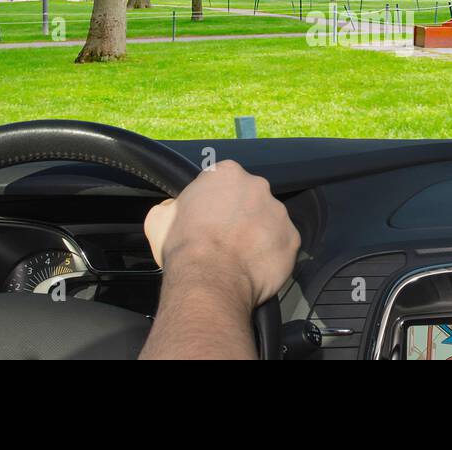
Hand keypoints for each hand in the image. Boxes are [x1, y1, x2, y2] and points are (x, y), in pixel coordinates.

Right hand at [144, 160, 298, 309]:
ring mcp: (278, 212)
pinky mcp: (292, 238)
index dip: (216, 201)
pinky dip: (272, 254)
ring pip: (269, 221)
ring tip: (240, 256)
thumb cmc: (184, 247)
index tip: (210, 219)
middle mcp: (257, 186)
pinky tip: (254, 266)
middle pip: (250, 198)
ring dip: (258, 234)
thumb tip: (172, 208)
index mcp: (226, 173)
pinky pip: (283, 244)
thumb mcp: (159, 220)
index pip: (223, 181)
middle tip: (226, 238)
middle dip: (241, 215)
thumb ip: (170, 206)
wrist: (209, 280)